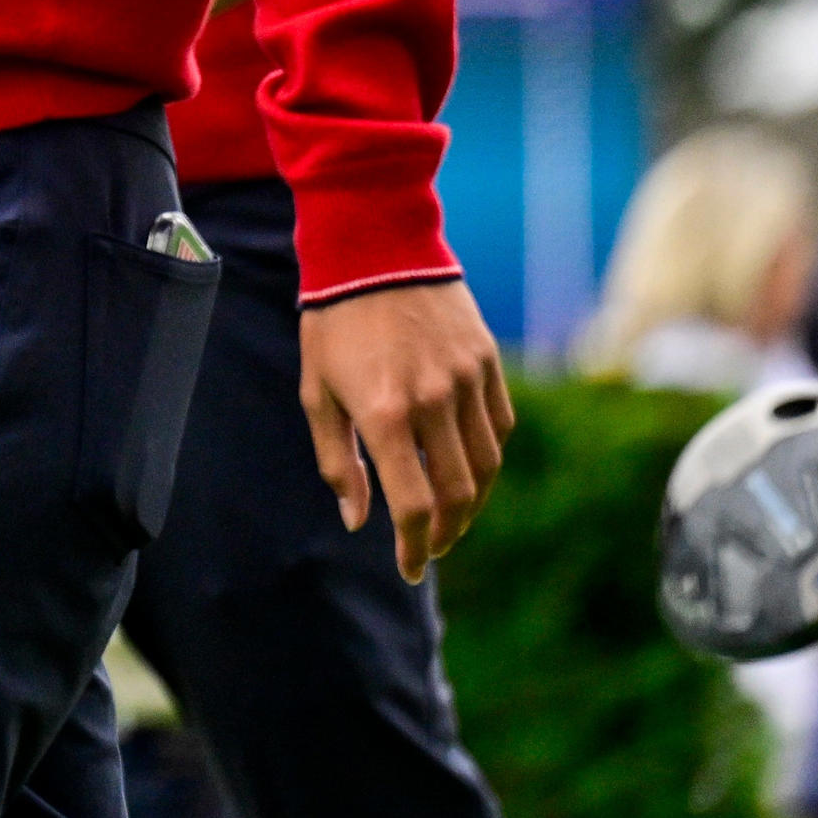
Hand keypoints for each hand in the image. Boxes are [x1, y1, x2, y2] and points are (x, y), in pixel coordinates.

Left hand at [301, 278, 513, 581]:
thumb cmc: (333, 325)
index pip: (414, 505)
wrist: (373, 249)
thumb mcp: (317, 393)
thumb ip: (340, 462)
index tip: (411, 568)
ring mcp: (466, 380)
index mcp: (384, 414)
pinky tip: (468, 468)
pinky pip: (500, 428)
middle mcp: (433, 401)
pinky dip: (488, 458)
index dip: (416, 548)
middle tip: (432, 547)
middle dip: (447, 533)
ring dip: (473, 502)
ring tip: (451, 517)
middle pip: (460, 494)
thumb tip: (360, 521)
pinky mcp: (487, 363)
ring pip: (487, 466)